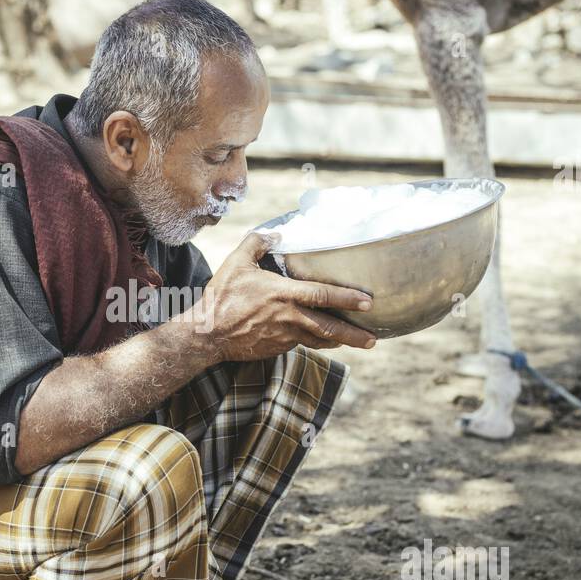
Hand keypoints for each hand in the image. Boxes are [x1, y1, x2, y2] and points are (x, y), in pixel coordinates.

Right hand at [196, 231, 376, 362]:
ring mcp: (284, 336)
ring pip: (319, 340)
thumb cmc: (221, 298)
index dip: (346, 298)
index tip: (367, 301)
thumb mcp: (236, 263)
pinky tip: (329, 341)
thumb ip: (257, 243)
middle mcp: (288, 317)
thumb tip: (274, 232)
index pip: (322, 296)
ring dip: (341, 342)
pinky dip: (319, 342)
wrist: (207, 335)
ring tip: (361, 341)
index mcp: (282, 295)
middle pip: (328, 327)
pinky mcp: (277, 347)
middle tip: (374, 338)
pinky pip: (303, 343)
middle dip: (353, 334)